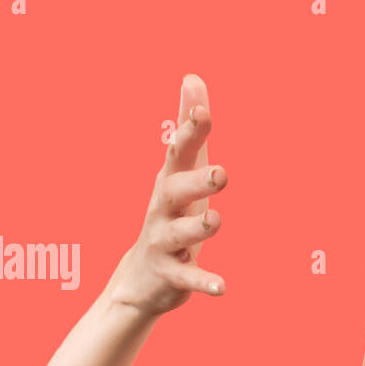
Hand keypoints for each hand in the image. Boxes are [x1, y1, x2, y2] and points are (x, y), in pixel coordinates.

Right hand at [107, 74, 227, 315]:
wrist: (141, 277)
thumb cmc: (170, 212)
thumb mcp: (180, 171)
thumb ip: (190, 129)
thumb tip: (193, 77)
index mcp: (170, 181)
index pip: (180, 151)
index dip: (190, 131)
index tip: (203, 111)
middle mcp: (163, 208)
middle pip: (176, 190)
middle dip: (197, 181)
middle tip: (223, 173)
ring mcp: (164, 242)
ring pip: (181, 234)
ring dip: (199, 228)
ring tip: (217, 220)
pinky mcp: (171, 274)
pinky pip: (188, 278)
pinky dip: (204, 282)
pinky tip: (222, 287)